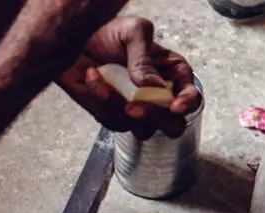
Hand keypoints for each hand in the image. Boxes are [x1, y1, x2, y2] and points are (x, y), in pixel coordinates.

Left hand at [58, 16, 199, 139]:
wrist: (73, 38)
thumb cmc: (106, 31)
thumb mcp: (133, 31)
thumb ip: (145, 57)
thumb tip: (153, 85)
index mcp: (172, 74)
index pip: (192, 97)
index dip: (187, 103)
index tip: (174, 105)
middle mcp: (159, 97)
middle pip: (173, 124)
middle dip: (154, 117)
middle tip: (134, 107)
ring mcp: (139, 110)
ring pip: (144, 129)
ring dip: (121, 109)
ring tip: (103, 84)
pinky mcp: (115, 116)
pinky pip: (115, 123)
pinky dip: (100, 102)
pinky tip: (92, 78)